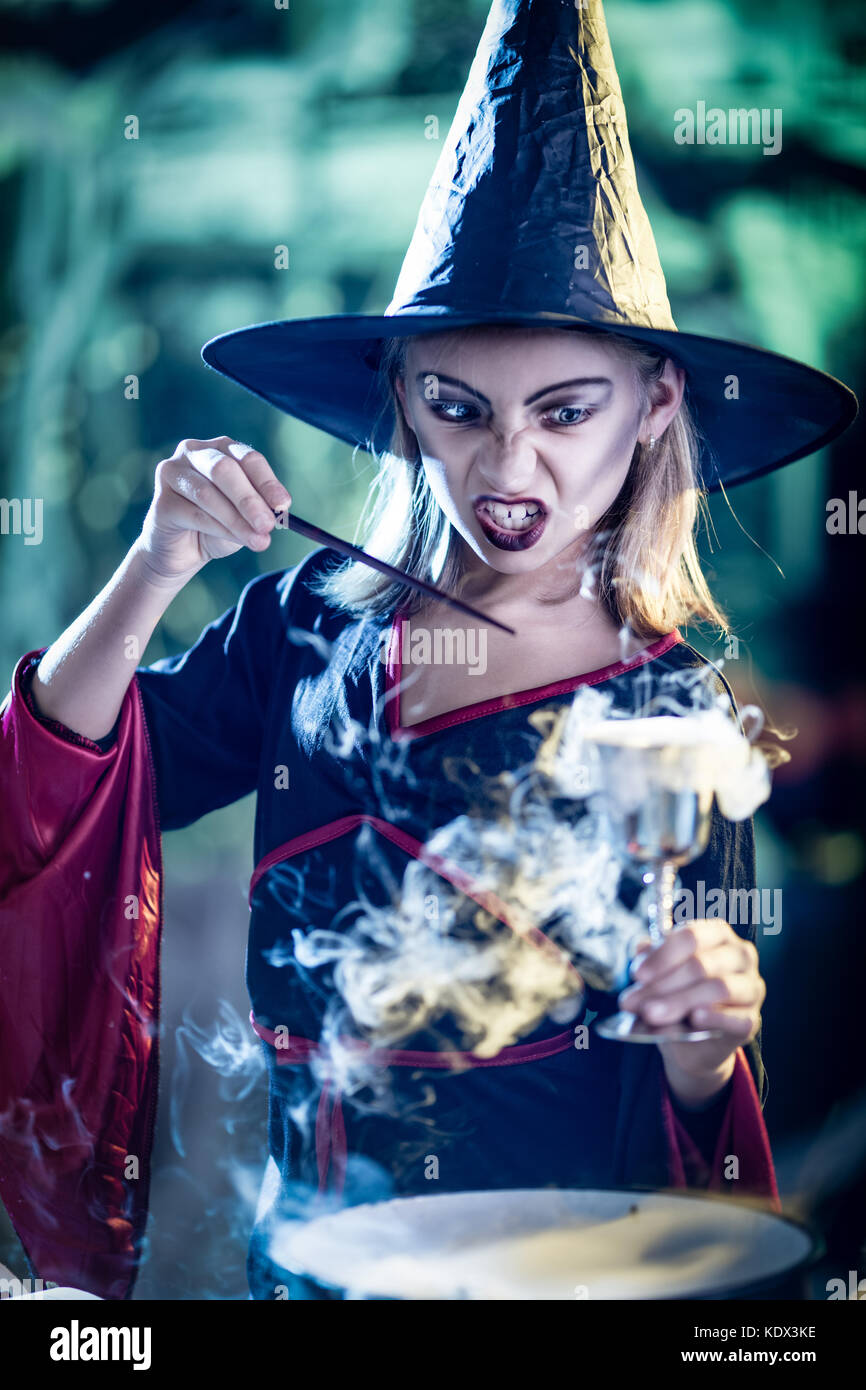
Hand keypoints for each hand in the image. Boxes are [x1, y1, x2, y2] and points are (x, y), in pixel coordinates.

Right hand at [137, 436, 291, 583]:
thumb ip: (258, 511)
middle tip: (268, 525)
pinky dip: (218, 529)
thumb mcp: (245, 518)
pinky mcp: (161, 500)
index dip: (268, 482)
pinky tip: (232, 540)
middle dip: (250, 500)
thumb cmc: (216, 527)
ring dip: (236, 520)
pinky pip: (193, 514)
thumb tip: (276, 514)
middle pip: (224, 469)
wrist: (181, 552)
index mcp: (221, 449)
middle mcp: (194, 453)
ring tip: (257, 541)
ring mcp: (172, 473)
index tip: (283, 506)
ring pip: (208, 494)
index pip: (248, 458)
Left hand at [617, 920, 765, 1104]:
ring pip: (718, 988)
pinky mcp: (751, 1020)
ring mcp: (750, 987)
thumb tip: (642, 951)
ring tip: (651, 1014)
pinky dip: (714, 1017)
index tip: (637, 974)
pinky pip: (736, 1017)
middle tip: (633, 1002)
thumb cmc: (677, 993)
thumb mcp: (661, 973)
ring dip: (680, 1001)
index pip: (691, 936)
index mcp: (717, 934)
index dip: (662, 955)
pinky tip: (695, 1019)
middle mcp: (740, 955)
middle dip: (663, 985)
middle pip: (701, 965)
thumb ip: (652, 959)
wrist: (693, 1042)